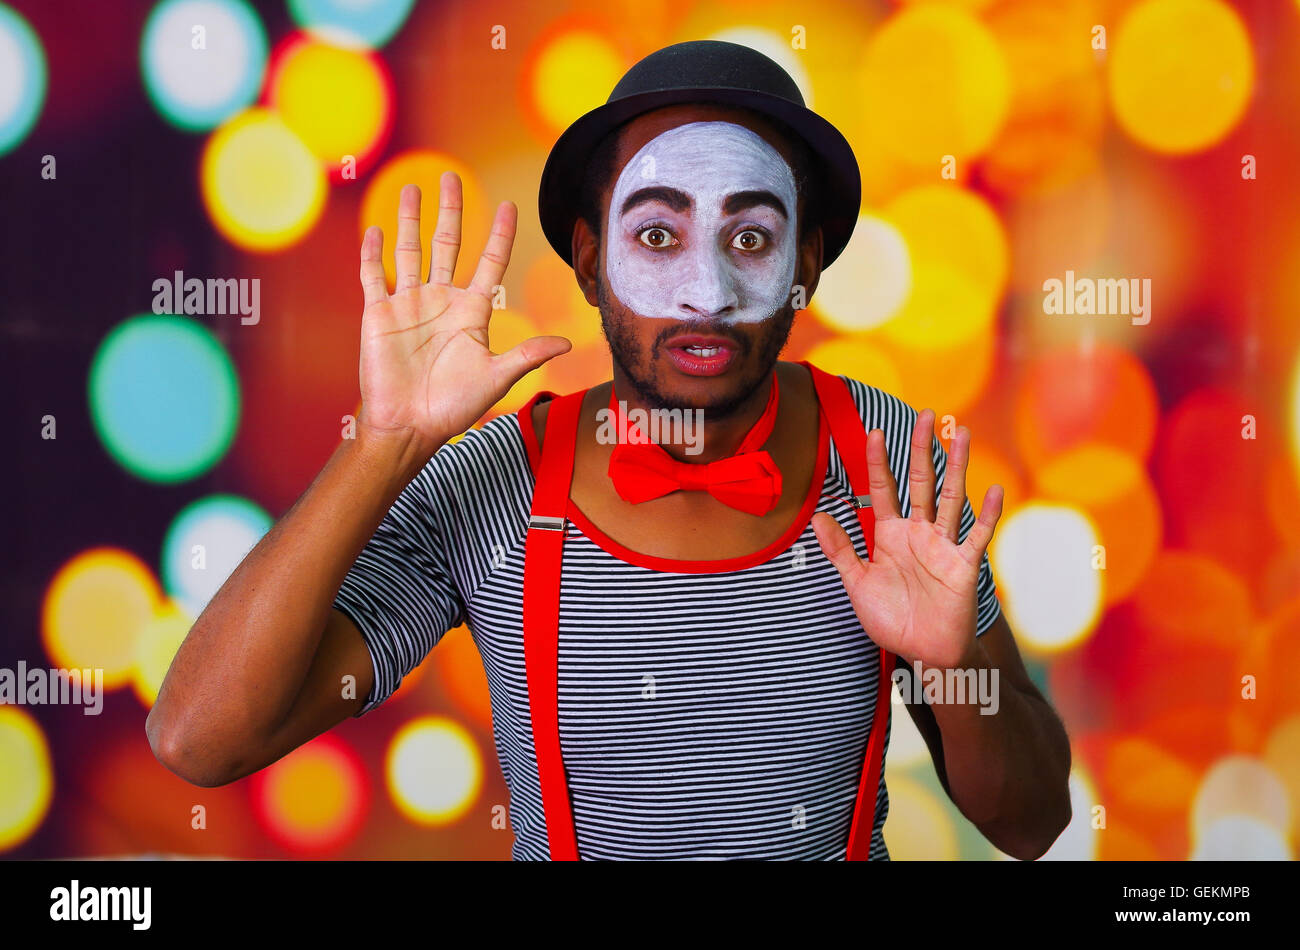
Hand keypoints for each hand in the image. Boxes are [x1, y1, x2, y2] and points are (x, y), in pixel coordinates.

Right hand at [356, 174, 570, 457]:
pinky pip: (375, 276)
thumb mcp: (497, 377)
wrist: (410, 426)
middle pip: (447, 244)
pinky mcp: (379, 314)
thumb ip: (527, 355)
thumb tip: (568, 344)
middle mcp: (441, 300)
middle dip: (450, 210)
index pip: (489, 262)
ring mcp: (409, 304)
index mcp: (472, 312)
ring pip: (409, 251)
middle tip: (450, 176)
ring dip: (410, 220)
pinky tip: (376, 229)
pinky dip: (374, 253)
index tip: (509, 205)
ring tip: (413, 188)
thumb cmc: (454, 407)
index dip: (499, 235)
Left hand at [812, 410, 1003, 670]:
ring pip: (950, 498)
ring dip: (957, 466)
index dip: (878, 461)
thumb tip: (820, 516)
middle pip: (920, 482)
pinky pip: (977, 536)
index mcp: (890, 535)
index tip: (873, 431)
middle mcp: (918, 533)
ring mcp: (943, 546)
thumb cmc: (892, 619)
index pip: (884, 489)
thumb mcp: (858, 584)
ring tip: (961, 433)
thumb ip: (841, 551)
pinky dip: (986, 514)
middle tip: (925, 415)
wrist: (923, 654)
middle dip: (921, 449)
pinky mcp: (964, 566)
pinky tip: (993, 489)